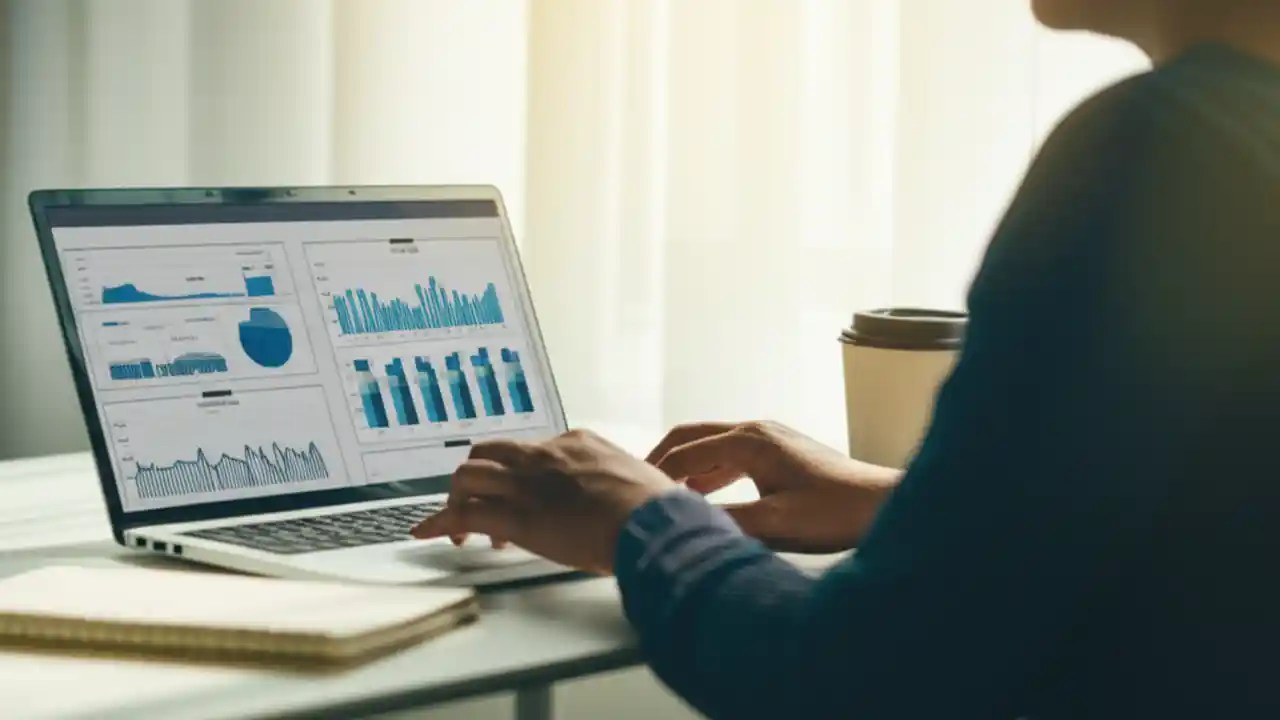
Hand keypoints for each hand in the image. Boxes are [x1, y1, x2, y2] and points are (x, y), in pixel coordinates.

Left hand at [411, 430, 676, 573]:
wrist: (652, 524)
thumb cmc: (657, 511)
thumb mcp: (642, 483)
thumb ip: (625, 487)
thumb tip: (637, 501)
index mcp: (578, 443)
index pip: (533, 449)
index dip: (523, 475)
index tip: (525, 496)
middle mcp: (546, 455)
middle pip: (490, 451)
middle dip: (478, 475)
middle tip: (480, 502)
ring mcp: (527, 483)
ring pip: (468, 475)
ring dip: (456, 498)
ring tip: (457, 525)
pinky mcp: (515, 516)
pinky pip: (464, 514)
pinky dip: (439, 522)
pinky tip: (428, 533)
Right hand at [647, 421, 900, 552]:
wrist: (880, 503)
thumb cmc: (834, 511)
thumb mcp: (776, 522)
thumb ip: (726, 520)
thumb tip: (683, 523)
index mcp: (749, 440)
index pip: (686, 452)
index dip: (656, 475)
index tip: (631, 497)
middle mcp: (754, 430)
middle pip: (691, 435)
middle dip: (660, 458)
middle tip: (633, 485)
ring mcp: (767, 438)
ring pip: (709, 445)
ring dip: (683, 466)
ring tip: (658, 494)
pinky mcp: (777, 451)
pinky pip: (728, 456)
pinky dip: (706, 473)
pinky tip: (698, 497)